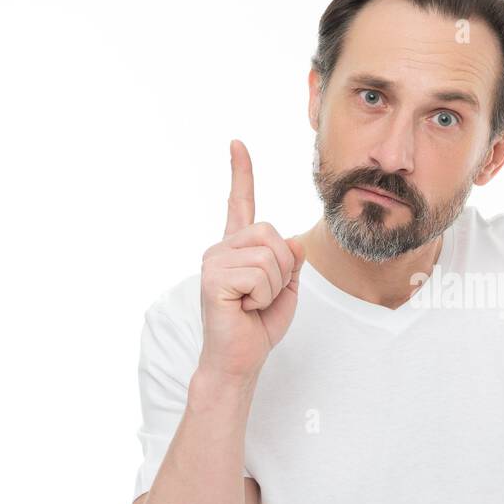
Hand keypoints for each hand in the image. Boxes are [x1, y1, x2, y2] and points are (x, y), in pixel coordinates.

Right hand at [198, 139, 305, 380]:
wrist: (240, 360)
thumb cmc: (259, 326)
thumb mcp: (287, 289)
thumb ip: (291, 261)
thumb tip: (291, 240)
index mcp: (238, 248)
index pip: (240, 203)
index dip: (241, 173)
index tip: (237, 143)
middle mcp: (221, 248)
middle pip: (272, 234)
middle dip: (283, 270)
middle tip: (263, 296)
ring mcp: (213, 261)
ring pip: (269, 255)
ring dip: (273, 287)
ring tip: (252, 303)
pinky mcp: (213, 277)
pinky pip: (260, 274)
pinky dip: (263, 296)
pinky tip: (243, 308)